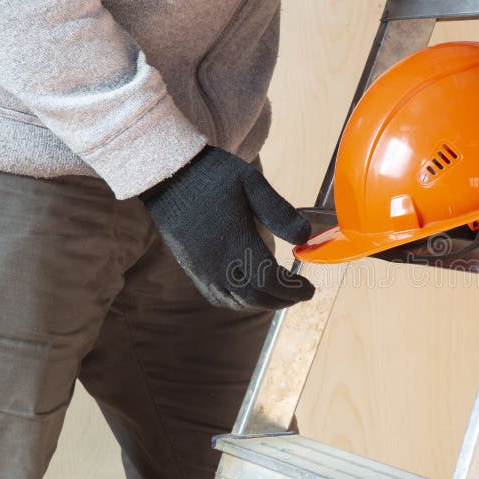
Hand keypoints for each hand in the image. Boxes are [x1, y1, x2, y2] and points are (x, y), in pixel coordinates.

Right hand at [140, 146, 314, 310]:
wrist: (168, 176)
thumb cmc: (213, 176)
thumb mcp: (251, 182)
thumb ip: (278, 211)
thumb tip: (306, 236)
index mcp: (234, 241)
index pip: (269, 280)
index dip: (293, 289)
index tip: (309, 289)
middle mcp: (216, 262)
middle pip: (255, 297)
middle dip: (283, 300)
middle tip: (300, 294)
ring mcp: (202, 269)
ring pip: (237, 302)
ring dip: (264, 303)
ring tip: (282, 295)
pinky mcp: (192, 270)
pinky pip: (219, 298)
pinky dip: (241, 302)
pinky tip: (252, 292)